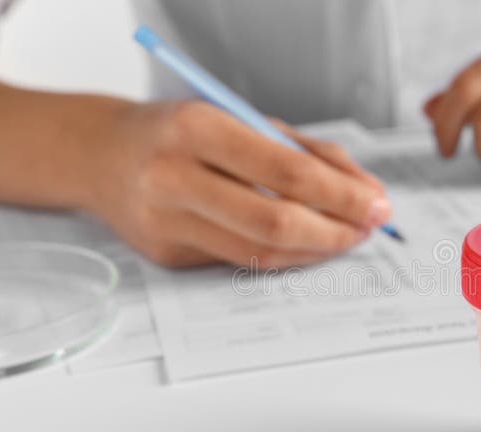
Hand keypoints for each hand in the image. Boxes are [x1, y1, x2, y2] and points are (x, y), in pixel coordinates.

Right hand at [87, 101, 390, 267]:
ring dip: (315, 251)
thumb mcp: (243, 119)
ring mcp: (166, 223)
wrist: (103, 155)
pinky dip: (284, 257)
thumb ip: (307, 152)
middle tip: (368, 229)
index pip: (287, 172)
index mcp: (197, 129)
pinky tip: (305, 245)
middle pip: (275, 224)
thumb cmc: (183, 131)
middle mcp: (174, 178)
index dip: (342, 195)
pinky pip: (241, 262)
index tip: (377, 205)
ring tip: (344, 237)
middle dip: (335, 232)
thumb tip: (366, 193)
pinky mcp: (167, 256)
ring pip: (261, 254)